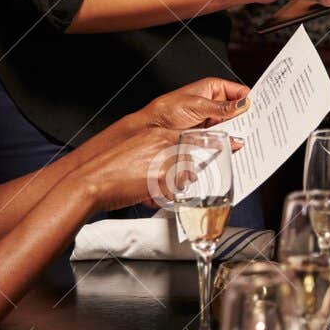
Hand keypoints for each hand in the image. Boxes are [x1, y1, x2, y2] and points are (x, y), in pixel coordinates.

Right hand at [76, 124, 243, 211]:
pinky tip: (145, 191)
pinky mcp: (162, 177)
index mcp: (159, 133)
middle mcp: (165, 143)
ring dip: (170, 186)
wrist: (93, 181)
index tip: (236, 142)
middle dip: (179, 175)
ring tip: (145, 184)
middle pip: (190, 162)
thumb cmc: (112, 171)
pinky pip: (175, 191)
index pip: (195, 137)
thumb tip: (180, 167)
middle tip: (156, 178)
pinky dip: (164, 196)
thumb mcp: (139, 153)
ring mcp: (165, 159)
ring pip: (183, 178)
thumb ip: (161, 154)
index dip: (218, 142)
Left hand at [140, 78, 249, 130]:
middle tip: (256, 125)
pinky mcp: (209, 133)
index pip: (240, 92)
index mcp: (214, 88)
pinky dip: (229, 140)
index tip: (260, 109)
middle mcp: (215, 103)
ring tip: (246, 135)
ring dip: (238, 130)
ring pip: (232, 124)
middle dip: (246, 117)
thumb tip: (242, 105)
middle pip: (238, 110)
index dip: (250, 99)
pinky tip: (234, 143)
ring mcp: (213, 119)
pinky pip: (224, 136)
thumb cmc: (168, 108)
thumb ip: (221, 107)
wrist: (152, 126)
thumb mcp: (197, 105)